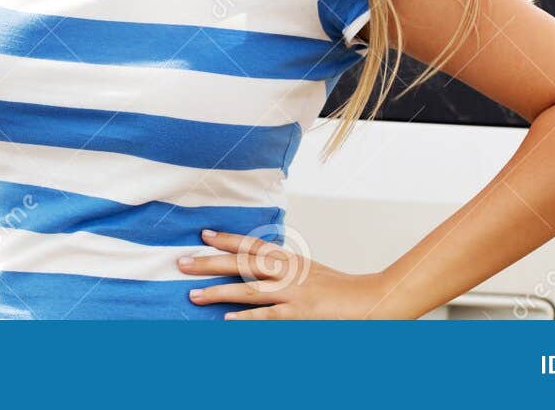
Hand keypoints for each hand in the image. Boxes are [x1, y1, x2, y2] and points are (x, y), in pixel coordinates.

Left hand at [177, 228, 408, 319]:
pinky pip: (269, 317)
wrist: (373, 300)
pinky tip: (227, 319)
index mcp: (290, 260)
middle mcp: (288, 272)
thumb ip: (285, 270)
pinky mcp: (300, 315)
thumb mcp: (310, 273)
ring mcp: (293, 294)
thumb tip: (260, 267)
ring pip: (248, 290)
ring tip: (192, 294)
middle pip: (242, 264)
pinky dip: (247, 318)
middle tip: (181, 262)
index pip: (252, 246)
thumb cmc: (341, 290)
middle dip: (210, 262)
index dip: (226, 240)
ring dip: (218, 291)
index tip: (203, 235)